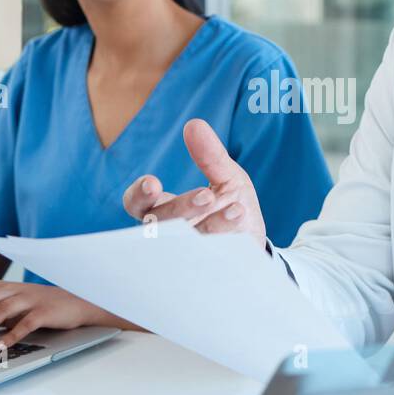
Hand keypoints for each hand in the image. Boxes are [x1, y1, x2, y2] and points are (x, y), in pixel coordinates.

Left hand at [0, 281, 104, 345]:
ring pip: (0, 312)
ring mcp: (29, 299)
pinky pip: (25, 323)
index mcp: (2, 288)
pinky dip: (11, 335)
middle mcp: (14, 290)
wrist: (78, 302)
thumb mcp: (13, 306)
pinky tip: (0, 346)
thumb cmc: (40, 307)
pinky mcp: (44, 311)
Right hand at [122, 118, 266, 248]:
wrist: (255, 247)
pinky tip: (240, 222)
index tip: (152, 183)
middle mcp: (169, 235)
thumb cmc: (232, 207)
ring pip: (185, 245)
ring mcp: (186, 255)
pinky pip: (209, 259)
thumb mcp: (227, 178)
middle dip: (181, 208)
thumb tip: (194, 124)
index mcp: (166, 209)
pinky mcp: (206, 270)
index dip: (138, 194)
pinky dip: (226, 239)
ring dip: (210, 225)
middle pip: (159, 223)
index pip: (137, 203)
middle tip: (206, 196)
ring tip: (235, 208)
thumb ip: (210, 155)